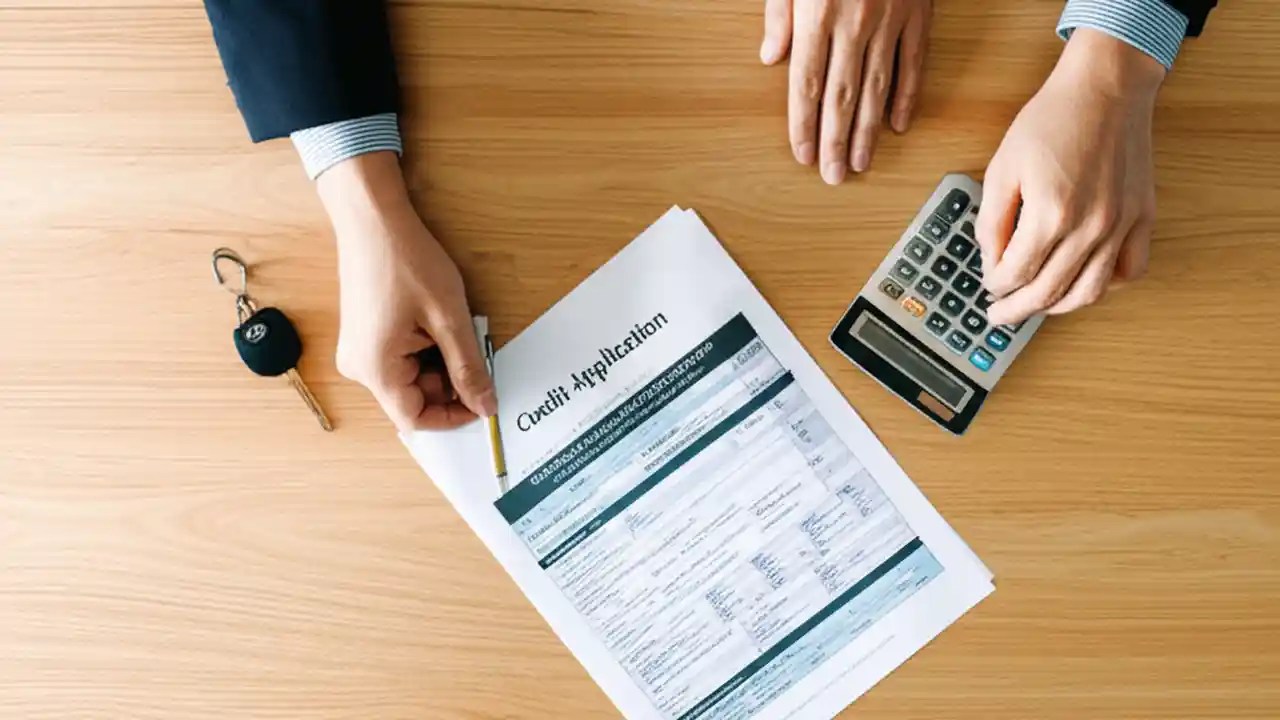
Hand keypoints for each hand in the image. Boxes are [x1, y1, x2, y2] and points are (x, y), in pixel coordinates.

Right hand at [317, 152, 496, 431]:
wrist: (372, 220)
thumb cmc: (406, 261)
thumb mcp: (449, 319)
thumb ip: (468, 368)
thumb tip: (485, 406)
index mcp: (375, 369)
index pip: (416, 419)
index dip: (453, 417)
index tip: (483, 401)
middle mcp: (360, 367)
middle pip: (413, 398)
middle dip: (450, 384)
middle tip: (476, 354)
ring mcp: (359, 351)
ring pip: (410, 378)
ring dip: (440, 364)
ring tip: (455, 328)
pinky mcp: (364, 337)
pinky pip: (400, 359)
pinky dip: (426, 350)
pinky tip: (439, 323)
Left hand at [761, 0, 931, 183]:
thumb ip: (778, 11)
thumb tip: (771, 55)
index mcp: (818, 13)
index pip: (807, 83)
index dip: (804, 124)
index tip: (804, 154)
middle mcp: (855, 22)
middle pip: (842, 95)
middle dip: (836, 141)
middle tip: (833, 174)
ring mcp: (890, 19)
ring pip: (877, 87)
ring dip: (868, 130)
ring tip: (860, 161)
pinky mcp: (917, 13)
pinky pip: (913, 62)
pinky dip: (907, 96)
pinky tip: (898, 125)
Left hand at [976, 29, 1164, 326]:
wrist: (1105, 89)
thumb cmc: (1052, 120)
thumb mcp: (1002, 168)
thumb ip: (992, 222)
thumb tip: (992, 261)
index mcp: (1051, 214)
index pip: (1015, 274)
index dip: (994, 286)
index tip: (987, 285)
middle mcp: (1091, 227)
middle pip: (1048, 292)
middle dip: (1017, 310)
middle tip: (999, 315)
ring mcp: (1122, 226)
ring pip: (1089, 293)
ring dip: (1057, 307)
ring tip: (1036, 305)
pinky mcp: (1143, 218)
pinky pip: (1128, 271)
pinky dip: (1105, 287)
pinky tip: (1082, 282)